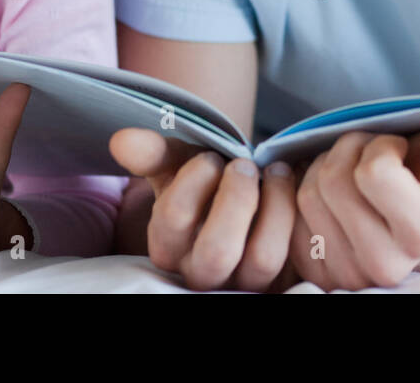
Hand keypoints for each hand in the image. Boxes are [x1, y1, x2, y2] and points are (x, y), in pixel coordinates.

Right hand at [109, 127, 296, 290]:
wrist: (248, 197)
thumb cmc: (208, 182)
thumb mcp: (179, 165)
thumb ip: (153, 153)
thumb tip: (122, 139)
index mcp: (168, 245)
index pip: (173, 220)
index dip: (195, 180)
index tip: (211, 156)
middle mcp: (202, 272)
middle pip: (217, 251)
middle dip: (236, 198)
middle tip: (244, 164)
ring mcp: (244, 280)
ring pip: (262, 258)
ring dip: (275, 206)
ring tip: (275, 169)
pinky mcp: (280, 278)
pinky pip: (296, 256)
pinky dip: (298, 213)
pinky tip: (292, 182)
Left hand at [289, 114, 419, 289]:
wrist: (419, 215)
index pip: (375, 172)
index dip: (382, 145)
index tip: (398, 150)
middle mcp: (384, 265)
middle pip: (333, 180)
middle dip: (349, 149)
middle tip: (370, 154)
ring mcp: (345, 275)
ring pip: (306, 194)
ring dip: (324, 165)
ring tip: (354, 171)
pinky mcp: (315, 273)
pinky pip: (286, 215)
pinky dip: (302, 190)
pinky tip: (330, 192)